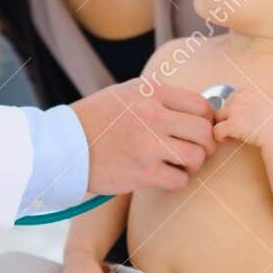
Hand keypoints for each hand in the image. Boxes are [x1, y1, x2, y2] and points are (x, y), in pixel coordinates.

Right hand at [70, 79, 214, 194]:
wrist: (64, 144)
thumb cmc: (97, 119)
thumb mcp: (127, 92)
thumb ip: (160, 97)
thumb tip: (196, 110)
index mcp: (152, 92)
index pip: (201, 105)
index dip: (207, 120)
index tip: (200, 129)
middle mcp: (154, 115)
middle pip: (204, 132)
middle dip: (206, 145)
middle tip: (196, 150)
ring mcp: (149, 145)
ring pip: (197, 157)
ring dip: (192, 164)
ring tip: (178, 163)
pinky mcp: (143, 172)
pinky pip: (179, 180)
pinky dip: (176, 180)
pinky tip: (163, 175)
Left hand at [210, 84, 272, 148]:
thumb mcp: (271, 103)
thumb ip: (259, 102)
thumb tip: (253, 110)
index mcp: (251, 89)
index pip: (235, 95)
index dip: (236, 107)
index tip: (242, 116)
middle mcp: (241, 96)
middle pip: (225, 104)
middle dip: (229, 115)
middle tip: (237, 126)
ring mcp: (235, 109)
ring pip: (218, 116)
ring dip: (223, 124)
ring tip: (231, 133)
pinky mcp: (231, 124)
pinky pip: (216, 130)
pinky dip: (220, 136)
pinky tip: (228, 139)